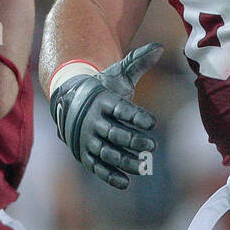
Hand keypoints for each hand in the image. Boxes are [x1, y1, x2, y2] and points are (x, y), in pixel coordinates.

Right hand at [49, 44, 160, 189]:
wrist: (69, 100)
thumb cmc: (101, 87)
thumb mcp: (117, 74)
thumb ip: (138, 63)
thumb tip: (160, 47)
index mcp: (103, 100)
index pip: (121, 109)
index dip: (136, 116)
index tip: (153, 123)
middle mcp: (93, 120)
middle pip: (114, 132)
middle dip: (132, 140)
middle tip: (152, 146)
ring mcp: (87, 139)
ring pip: (106, 152)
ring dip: (124, 160)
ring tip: (143, 166)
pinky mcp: (84, 154)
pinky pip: (97, 167)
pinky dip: (110, 176)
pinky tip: (126, 182)